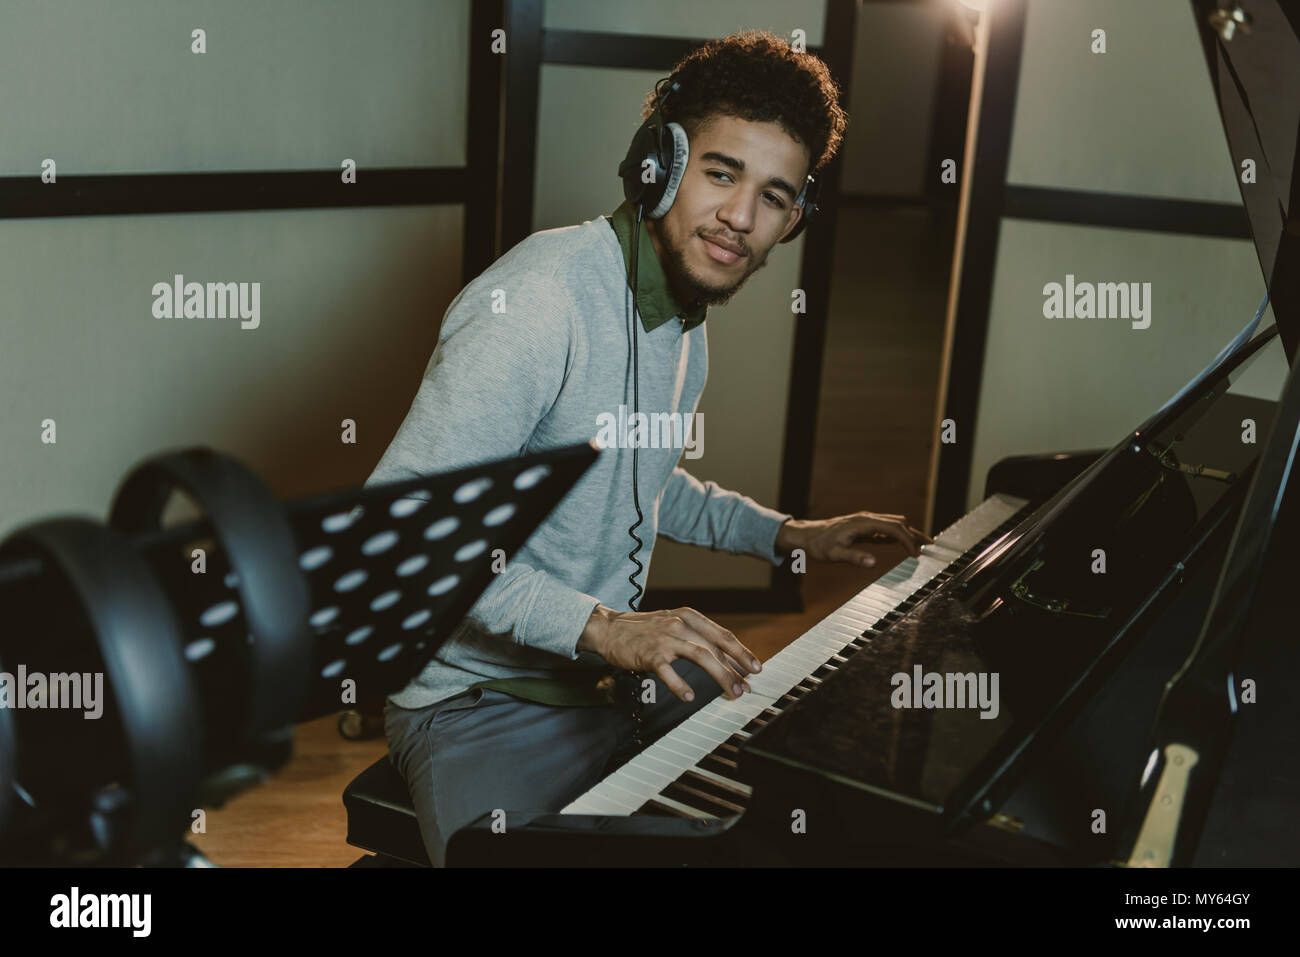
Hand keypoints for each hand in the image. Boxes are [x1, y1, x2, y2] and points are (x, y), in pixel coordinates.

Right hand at [578, 604, 760, 702]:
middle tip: (747, 685)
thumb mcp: (673, 623)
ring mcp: (664, 639)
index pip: (722, 635)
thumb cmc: (644, 629)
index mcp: (688, 617)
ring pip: (700, 656)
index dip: (741, 652)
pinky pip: (669, 671)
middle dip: (736, 668)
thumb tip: (724, 657)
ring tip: (732, 692)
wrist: (609, 628)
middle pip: (716, 647)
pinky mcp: (649, 654)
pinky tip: (690, 697)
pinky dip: (680, 685)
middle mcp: (679, 625)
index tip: (756, 667)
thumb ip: (696, 636)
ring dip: (720, 675)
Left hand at [775, 511, 932, 566]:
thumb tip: (874, 563)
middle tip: (929, 548)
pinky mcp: (863, 527)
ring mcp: (866, 521)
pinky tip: (903, 544)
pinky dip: (897, 535)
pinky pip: (885, 528)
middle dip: (914, 535)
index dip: (908, 541)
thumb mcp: (835, 554)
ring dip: (908, 533)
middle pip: (898, 523)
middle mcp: (867, 518)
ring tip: (922, 545)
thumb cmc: (819, 545)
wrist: (806, 535)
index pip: (894, 529)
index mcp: (863, 523)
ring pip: (893, 523)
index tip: (916, 555)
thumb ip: (854, 558)